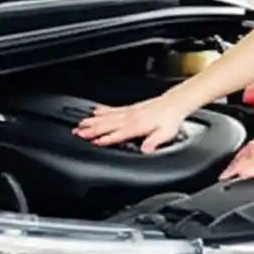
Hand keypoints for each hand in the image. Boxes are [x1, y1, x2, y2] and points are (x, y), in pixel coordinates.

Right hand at [73, 95, 190, 152]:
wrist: (174, 103)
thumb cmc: (170, 120)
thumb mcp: (166, 133)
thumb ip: (154, 141)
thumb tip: (145, 149)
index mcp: (138, 126)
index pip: (119, 134)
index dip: (106, 138)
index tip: (94, 141)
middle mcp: (131, 117)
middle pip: (108, 124)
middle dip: (92, 129)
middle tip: (78, 132)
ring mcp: (129, 112)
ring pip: (107, 117)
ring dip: (93, 120)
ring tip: (81, 123)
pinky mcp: (130, 108)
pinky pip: (113, 109)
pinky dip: (103, 110)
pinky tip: (95, 111)